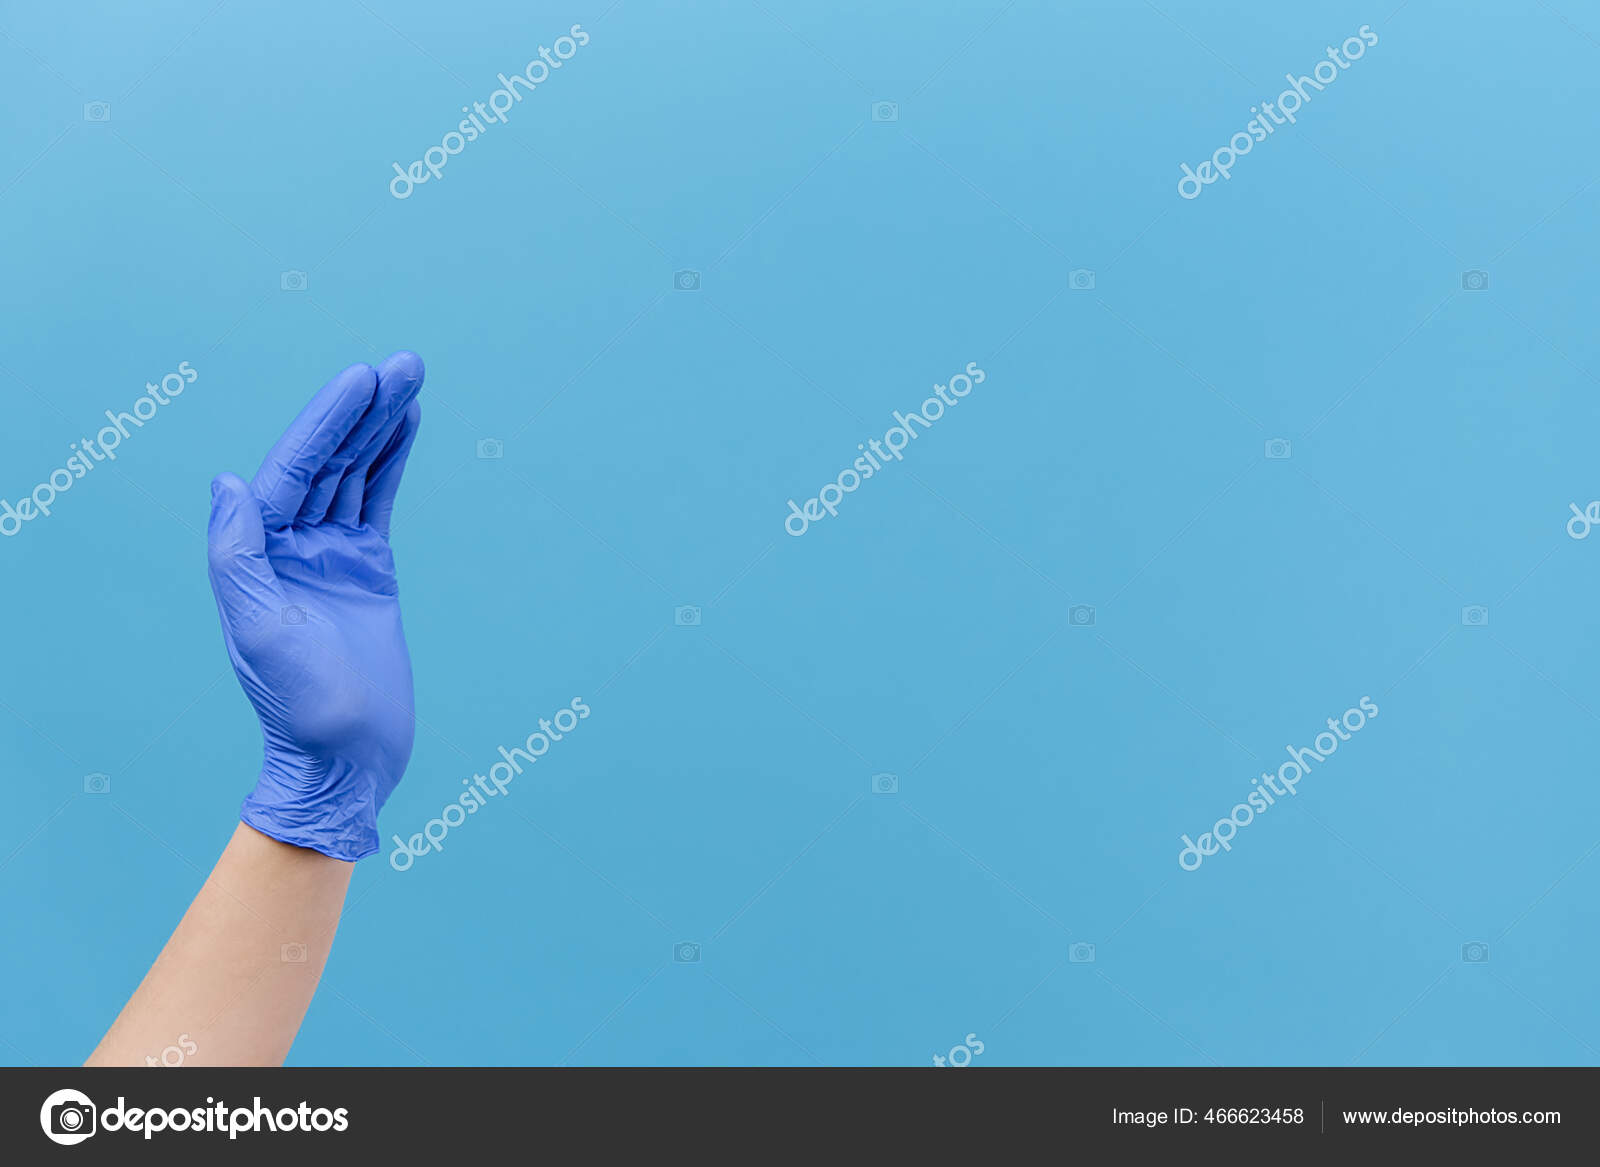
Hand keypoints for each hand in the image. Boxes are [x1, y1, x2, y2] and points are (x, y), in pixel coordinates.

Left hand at [206, 353, 424, 859]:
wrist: (346, 756)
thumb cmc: (301, 705)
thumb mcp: (259, 631)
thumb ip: (239, 555)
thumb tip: (227, 484)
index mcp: (258, 553)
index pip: (295, 470)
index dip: (328, 422)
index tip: (363, 380)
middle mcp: (289, 544)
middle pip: (328, 460)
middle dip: (362, 410)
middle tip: (403, 364)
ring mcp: (329, 554)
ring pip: (354, 474)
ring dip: (380, 427)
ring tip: (411, 379)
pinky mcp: (366, 570)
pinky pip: (376, 503)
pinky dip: (390, 464)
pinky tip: (406, 429)